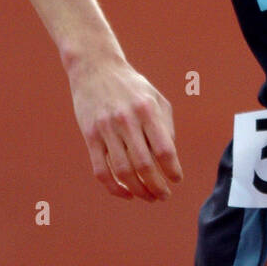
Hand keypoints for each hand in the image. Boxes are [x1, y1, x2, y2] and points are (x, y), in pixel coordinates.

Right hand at [68, 58, 183, 200]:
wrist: (95, 68)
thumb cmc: (131, 86)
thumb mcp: (155, 98)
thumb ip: (165, 126)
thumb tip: (169, 159)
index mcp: (147, 110)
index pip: (164, 149)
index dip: (172, 169)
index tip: (177, 179)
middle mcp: (126, 120)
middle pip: (144, 164)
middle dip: (157, 186)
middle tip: (164, 195)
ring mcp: (105, 129)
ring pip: (123, 171)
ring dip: (138, 190)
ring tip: (149, 197)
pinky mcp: (89, 136)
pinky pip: (101, 170)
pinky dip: (115, 187)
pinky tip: (126, 193)